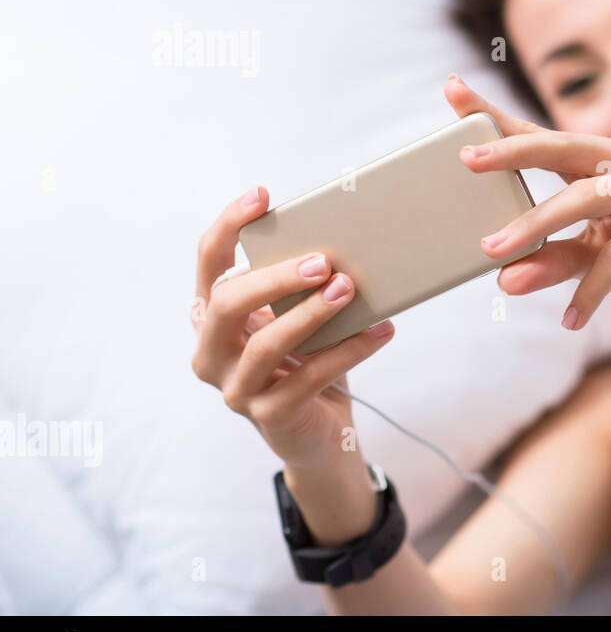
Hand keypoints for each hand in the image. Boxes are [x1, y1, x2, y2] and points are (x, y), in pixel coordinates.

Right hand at [190, 186, 395, 470]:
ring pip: (267, 344)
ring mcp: (237, 389)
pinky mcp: (270, 417)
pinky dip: (348, 350)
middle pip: (226, 303)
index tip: (261, 195)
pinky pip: (309, 377)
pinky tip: (380, 331)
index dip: (229, 227)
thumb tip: (347, 244)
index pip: (208, 264)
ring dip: (312, 313)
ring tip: (349, 289)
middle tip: (322, 261)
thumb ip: (303, 290)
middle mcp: (211, 354)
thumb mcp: (300, 321)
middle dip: (274, 277)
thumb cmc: (309, 364)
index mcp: (213, 320)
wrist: (322, 436)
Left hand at [444, 74, 610, 329]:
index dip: (498, 115)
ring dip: (536, 228)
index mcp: (604, 159)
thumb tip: (503, 275)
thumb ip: (552, 259)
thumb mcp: (593, 260)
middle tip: (466, 160)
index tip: (451, 90)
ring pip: (584, 198)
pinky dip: (592, 287)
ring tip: (494, 255)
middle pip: (561, 147)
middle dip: (512, 151)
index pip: (542, 136)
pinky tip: (571, 317)